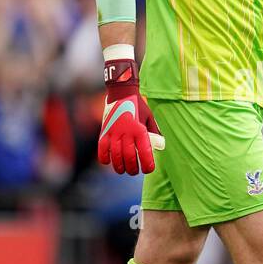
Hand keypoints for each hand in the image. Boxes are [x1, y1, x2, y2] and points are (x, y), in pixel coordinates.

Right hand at [97, 58, 164, 173]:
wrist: (121, 92)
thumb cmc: (139, 106)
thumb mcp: (150, 118)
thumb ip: (155, 132)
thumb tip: (160, 146)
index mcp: (140, 130)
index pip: (144, 153)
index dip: (147, 165)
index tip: (148, 169)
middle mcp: (126, 133)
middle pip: (129, 158)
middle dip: (133, 169)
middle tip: (135, 171)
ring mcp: (114, 133)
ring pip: (116, 157)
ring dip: (120, 167)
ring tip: (124, 170)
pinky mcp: (104, 132)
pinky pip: (102, 150)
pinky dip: (105, 159)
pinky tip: (109, 162)